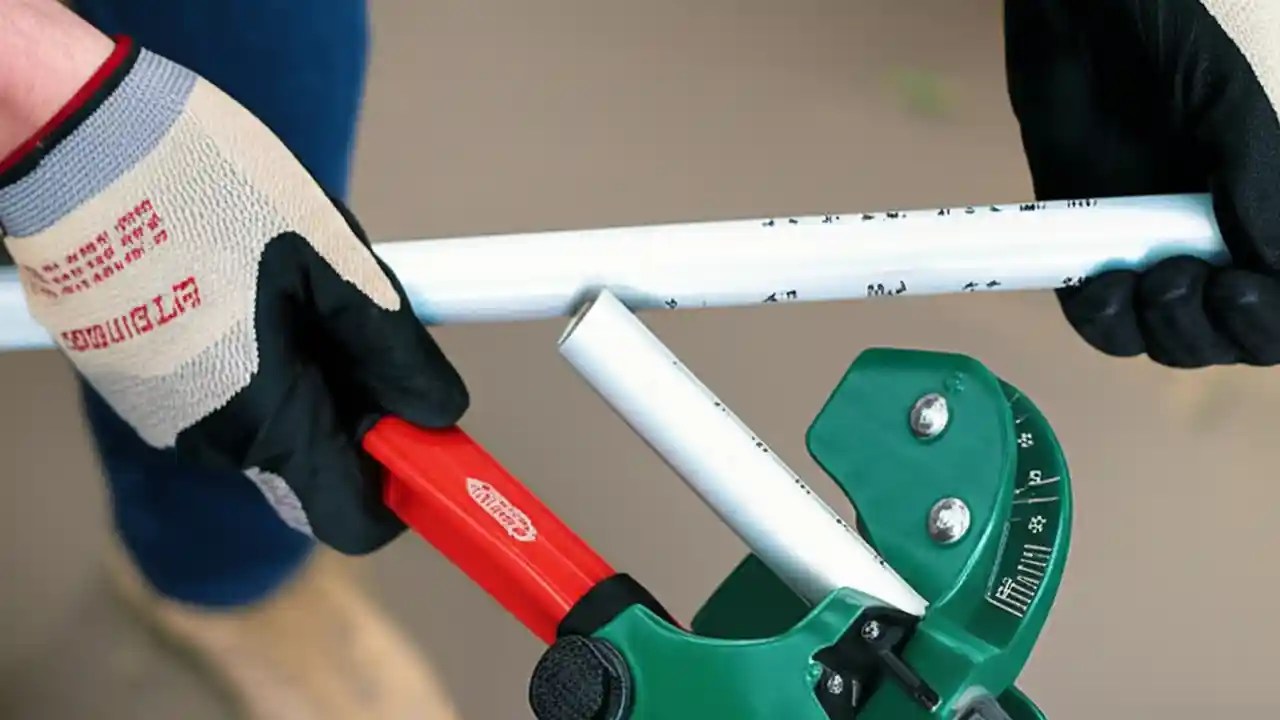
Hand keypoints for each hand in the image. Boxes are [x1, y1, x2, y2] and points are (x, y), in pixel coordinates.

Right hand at [0, 37, 467, 553]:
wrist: (81, 147)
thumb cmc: (210, 192)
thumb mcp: (332, 261)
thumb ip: (391, 349)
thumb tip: (441, 410)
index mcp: (272, 419)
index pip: (355, 521)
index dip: (398, 486)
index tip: (420, 437)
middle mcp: (215, 440)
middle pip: (315, 466)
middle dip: (351, 414)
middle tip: (354, 330)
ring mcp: (168, 416)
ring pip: (270, 427)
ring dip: (299, 379)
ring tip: (283, 289)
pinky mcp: (139, 385)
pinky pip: (219, 397)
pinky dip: (245, 361)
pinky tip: (234, 289)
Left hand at [1004, 0, 1279, 367]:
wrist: (1078, 7)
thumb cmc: (1178, 26)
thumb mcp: (1234, 103)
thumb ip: (1263, 188)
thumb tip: (1277, 270)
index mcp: (1276, 196)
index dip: (1273, 318)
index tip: (1241, 289)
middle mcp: (1232, 227)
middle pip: (1245, 331)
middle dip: (1221, 327)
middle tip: (1181, 279)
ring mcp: (1163, 238)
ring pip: (1177, 334)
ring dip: (1165, 331)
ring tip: (1146, 280)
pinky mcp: (1095, 239)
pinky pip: (1105, 315)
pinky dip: (1105, 320)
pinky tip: (1100, 288)